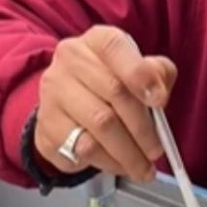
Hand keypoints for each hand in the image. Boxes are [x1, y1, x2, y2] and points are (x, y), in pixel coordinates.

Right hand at [35, 25, 176, 181]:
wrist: (66, 109)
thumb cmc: (110, 87)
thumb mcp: (138, 71)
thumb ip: (157, 73)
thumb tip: (158, 90)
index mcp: (96, 41)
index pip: (114, 47)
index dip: (140, 74)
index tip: (159, 101)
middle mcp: (70, 60)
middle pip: (114, 92)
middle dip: (143, 127)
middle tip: (157, 150)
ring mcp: (54, 92)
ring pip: (100, 125)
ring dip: (128, 152)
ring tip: (143, 166)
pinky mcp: (47, 125)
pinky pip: (84, 148)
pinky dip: (109, 162)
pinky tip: (120, 164)